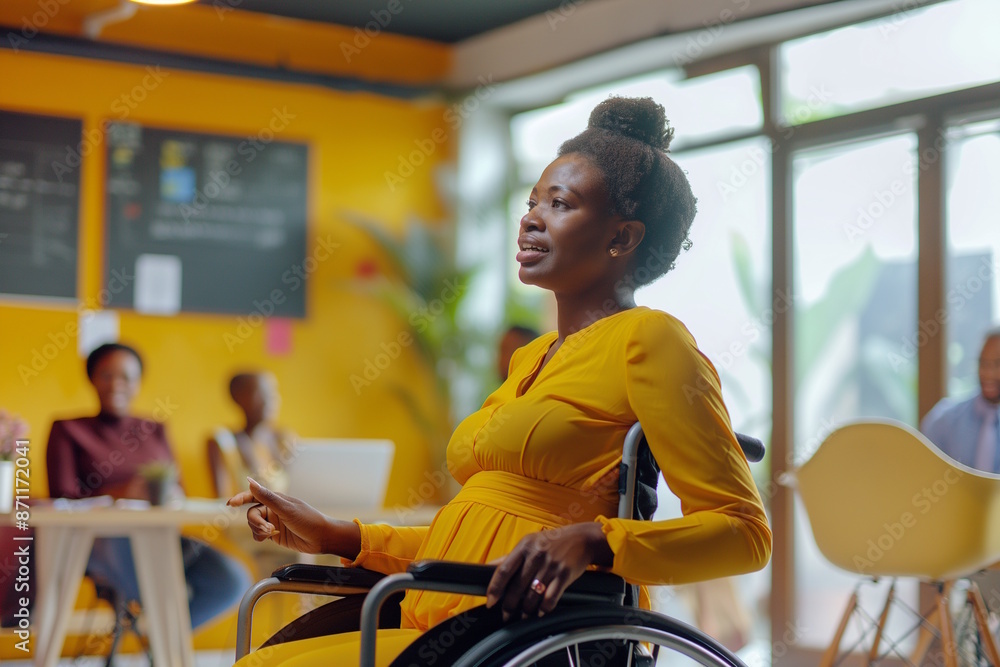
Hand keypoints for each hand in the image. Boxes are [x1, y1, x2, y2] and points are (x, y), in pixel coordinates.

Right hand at [226, 478, 357, 555]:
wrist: (321, 538)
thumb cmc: (308, 520)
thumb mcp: (286, 508)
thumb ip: (267, 497)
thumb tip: (250, 481)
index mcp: (276, 499)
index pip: (253, 495)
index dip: (240, 498)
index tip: (230, 504)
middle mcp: (272, 509)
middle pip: (251, 514)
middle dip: (255, 522)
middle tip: (267, 529)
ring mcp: (273, 521)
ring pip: (253, 525)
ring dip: (258, 530)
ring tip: (271, 533)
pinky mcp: (274, 534)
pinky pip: (258, 534)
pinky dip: (260, 536)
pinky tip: (269, 537)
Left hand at [485, 522, 613, 621]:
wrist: (582, 539)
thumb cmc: (552, 542)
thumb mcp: (530, 542)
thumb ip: (510, 556)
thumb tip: (489, 567)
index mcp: (525, 546)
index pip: (504, 570)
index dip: (494, 588)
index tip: (490, 602)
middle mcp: (537, 555)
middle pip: (517, 586)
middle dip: (509, 605)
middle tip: (506, 614)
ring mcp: (551, 565)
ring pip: (532, 595)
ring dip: (526, 609)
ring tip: (524, 614)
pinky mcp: (565, 574)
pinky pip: (550, 598)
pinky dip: (543, 609)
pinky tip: (540, 611)